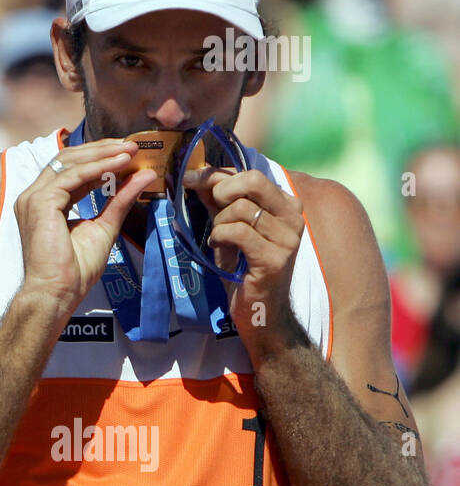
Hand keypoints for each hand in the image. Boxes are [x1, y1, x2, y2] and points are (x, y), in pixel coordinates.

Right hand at [14, 139, 158, 318]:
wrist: (58, 292)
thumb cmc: (74, 269)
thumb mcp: (105, 226)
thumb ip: (120, 199)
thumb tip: (143, 176)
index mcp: (45, 202)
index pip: (71, 168)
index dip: (100, 158)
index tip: (128, 154)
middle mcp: (34, 195)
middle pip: (68, 158)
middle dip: (102, 149)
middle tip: (132, 145)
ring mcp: (33, 197)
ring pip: (69, 162)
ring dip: (102, 154)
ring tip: (130, 151)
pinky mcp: (39, 202)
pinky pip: (72, 176)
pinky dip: (97, 168)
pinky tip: (119, 164)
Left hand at [183, 167, 305, 338]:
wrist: (260, 311)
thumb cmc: (242, 267)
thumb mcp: (228, 226)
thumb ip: (216, 201)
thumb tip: (196, 175)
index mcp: (286, 205)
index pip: (252, 174)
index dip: (217, 175)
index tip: (191, 179)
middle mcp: (294, 217)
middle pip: (253, 181)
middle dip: (222, 191)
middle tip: (211, 210)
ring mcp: (288, 238)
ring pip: (242, 209)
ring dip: (219, 223)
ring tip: (219, 239)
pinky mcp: (275, 258)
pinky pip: (239, 232)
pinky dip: (220, 238)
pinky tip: (220, 250)